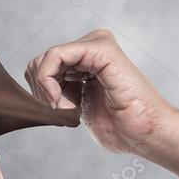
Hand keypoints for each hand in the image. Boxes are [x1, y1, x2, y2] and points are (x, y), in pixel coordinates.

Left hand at [24, 28, 178, 155]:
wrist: (144, 133)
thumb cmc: (119, 127)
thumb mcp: (75, 108)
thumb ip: (57, 93)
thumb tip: (34, 91)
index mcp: (86, 60)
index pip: (44, 67)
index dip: (40, 93)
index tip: (56, 113)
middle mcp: (91, 48)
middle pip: (41, 61)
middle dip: (42, 91)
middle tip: (61, 111)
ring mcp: (96, 45)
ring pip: (46, 59)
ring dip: (46, 90)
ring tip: (67, 108)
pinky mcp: (100, 48)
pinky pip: (54, 56)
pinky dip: (49, 81)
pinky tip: (64, 102)